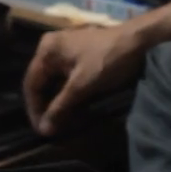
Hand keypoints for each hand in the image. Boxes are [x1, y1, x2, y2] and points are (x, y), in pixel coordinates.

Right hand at [21, 24, 149, 135]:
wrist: (140, 40)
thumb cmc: (108, 60)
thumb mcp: (82, 85)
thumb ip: (60, 107)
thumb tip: (43, 130)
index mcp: (47, 50)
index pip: (31, 84)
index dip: (35, 110)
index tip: (43, 131)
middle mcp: (51, 48)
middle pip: (42, 83)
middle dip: (48, 107)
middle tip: (54, 129)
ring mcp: (66, 51)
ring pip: (55, 83)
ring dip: (60, 103)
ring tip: (65, 123)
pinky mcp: (79, 57)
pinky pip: (67, 79)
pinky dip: (70, 95)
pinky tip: (77, 109)